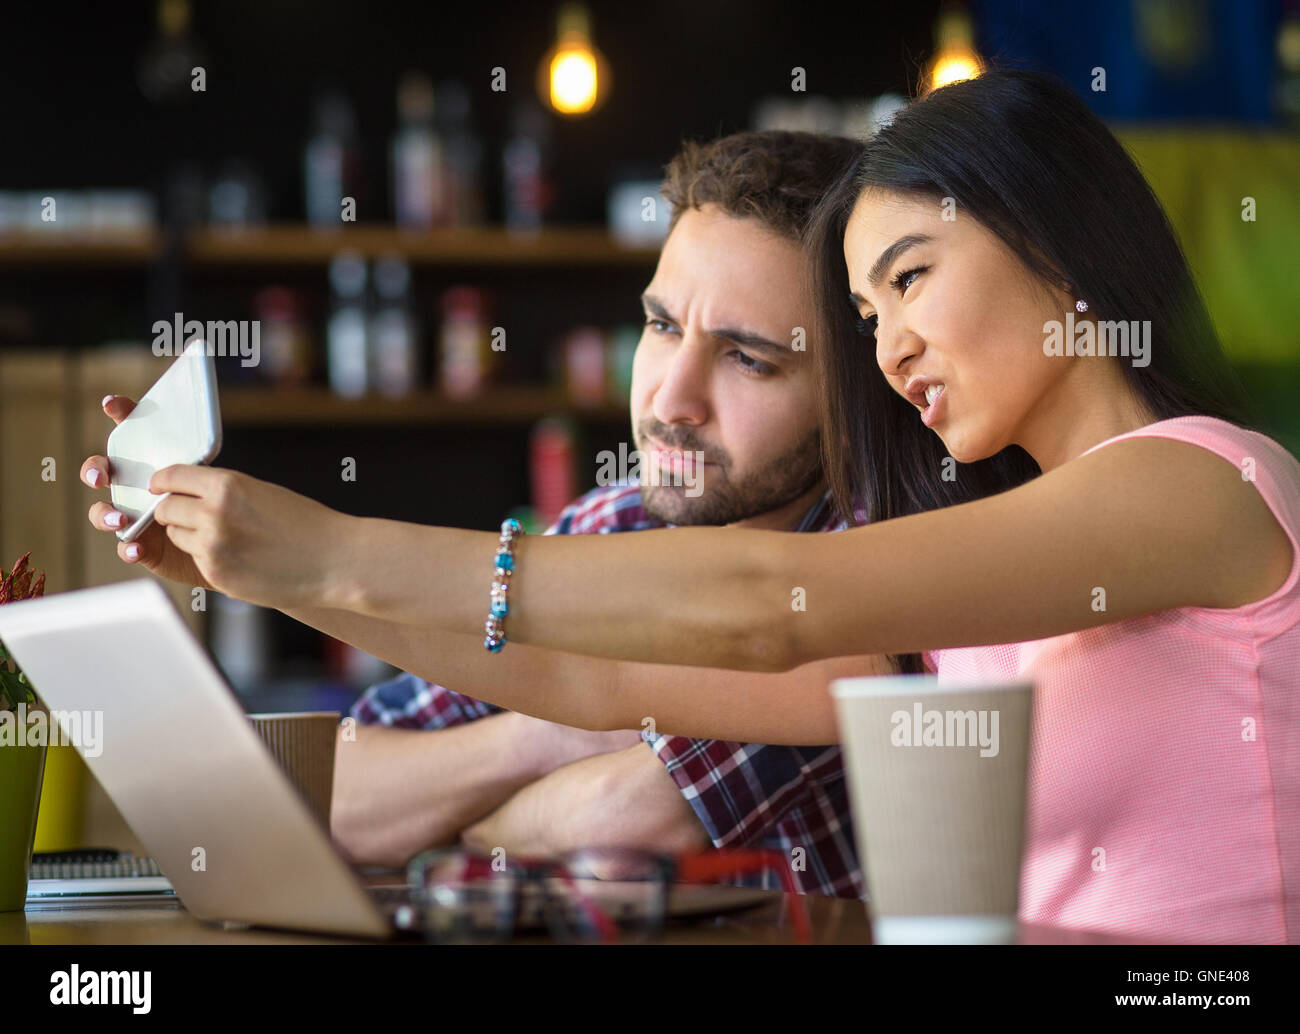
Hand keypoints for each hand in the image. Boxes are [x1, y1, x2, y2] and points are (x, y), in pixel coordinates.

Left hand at [82, 394, 350, 609]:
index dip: (162, 481)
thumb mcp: (261, 492)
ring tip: (225, 537)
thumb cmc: (305, 524)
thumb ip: (222, 492)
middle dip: (172, 510)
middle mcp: (213, 515)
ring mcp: (212, 549)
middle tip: (189, 514)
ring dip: (190, 535)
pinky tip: (240, 557)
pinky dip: (210, 558)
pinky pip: (197, 561)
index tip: (160, 486)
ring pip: (177, 536)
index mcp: (226, 486)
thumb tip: (185, 494)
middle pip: (165, 509)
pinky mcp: (216, 576)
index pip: (170, 477)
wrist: (335, 561)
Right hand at [82, 395, 212, 589]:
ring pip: (103, 512)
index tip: (112, 404)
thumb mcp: (214, 480)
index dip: (118, 413)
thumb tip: (200, 443)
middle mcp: (133, 486)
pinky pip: (126, 546)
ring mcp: (132, 515)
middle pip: (100, 471)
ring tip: (120, 518)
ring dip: (104, 514)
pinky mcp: (142, 545)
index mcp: (150, 462)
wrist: (233, 545)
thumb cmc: (221, 507)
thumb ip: (199, 465)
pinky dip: (128, 547)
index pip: (130, 431)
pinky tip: (137, 547)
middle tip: (102, 476)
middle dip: (94, 470)